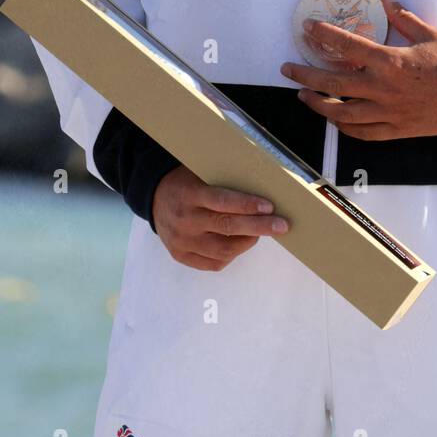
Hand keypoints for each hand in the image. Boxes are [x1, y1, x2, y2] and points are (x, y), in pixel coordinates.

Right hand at [152, 164, 288, 270]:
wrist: (154, 198)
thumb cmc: (187, 182)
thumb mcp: (200, 173)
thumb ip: (224, 182)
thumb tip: (263, 189)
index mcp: (190, 194)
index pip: (222, 202)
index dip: (247, 205)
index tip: (270, 207)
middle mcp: (185, 220)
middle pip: (227, 227)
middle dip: (259, 227)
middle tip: (281, 226)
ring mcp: (182, 241)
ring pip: (224, 250)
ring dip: (248, 241)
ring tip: (260, 232)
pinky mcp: (180, 256)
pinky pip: (214, 263)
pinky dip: (232, 254)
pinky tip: (240, 243)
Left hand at [280, 0, 436, 140]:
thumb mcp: (428, 34)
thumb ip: (403, 16)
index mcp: (389, 61)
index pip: (347, 46)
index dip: (323, 35)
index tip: (307, 28)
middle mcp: (382, 88)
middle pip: (333, 83)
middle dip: (305, 75)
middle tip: (288, 69)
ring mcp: (387, 113)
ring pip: (341, 113)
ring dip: (318, 104)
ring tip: (304, 95)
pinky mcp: (395, 130)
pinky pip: (361, 132)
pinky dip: (344, 127)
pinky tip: (335, 118)